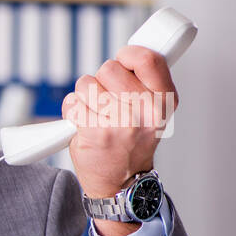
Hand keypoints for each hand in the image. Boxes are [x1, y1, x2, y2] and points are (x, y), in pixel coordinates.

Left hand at [62, 45, 176, 198]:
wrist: (122, 182)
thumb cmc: (134, 143)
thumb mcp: (155, 111)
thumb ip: (146, 82)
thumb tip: (130, 53)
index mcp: (163, 101)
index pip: (147, 59)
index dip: (127, 55)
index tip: (122, 61)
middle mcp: (145, 111)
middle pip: (109, 68)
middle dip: (101, 79)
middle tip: (107, 99)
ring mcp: (120, 123)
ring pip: (86, 85)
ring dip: (84, 96)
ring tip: (96, 114)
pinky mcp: (95, 133)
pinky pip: (72, 104)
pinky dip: (72, 110)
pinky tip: (83, 123)